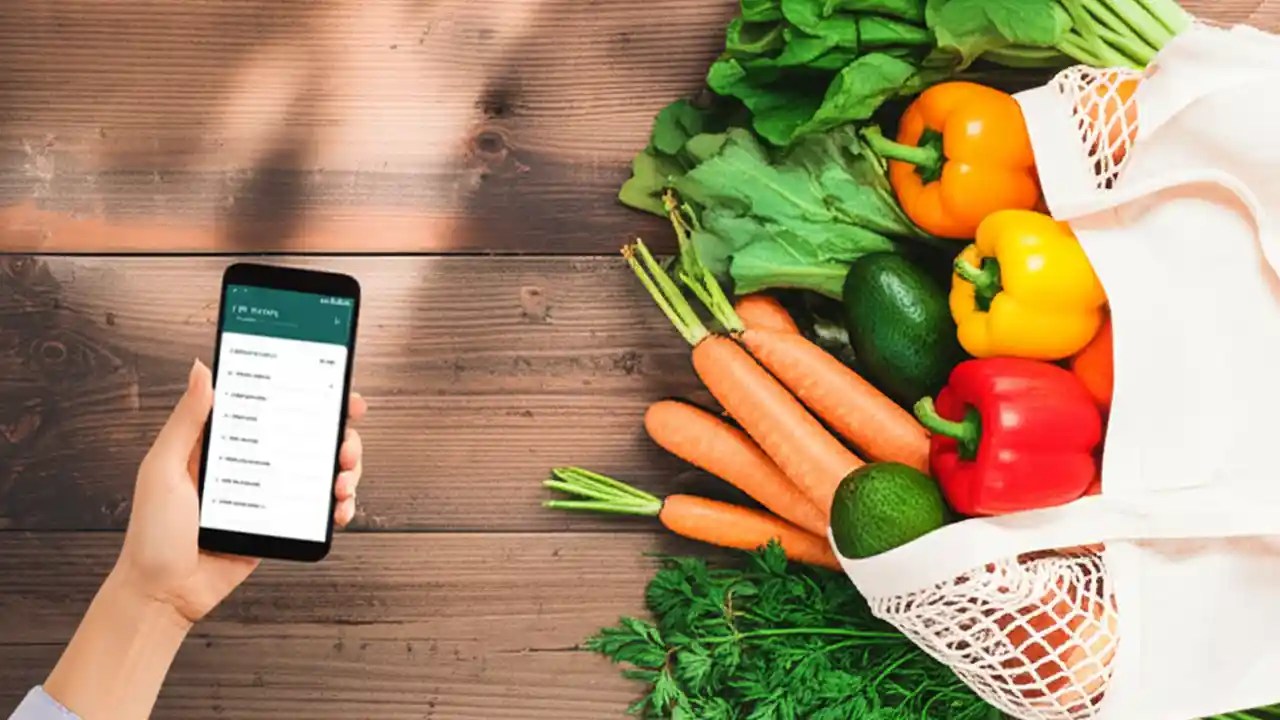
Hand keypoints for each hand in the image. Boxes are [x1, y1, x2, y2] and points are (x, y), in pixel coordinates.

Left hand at [113, 359, 367, 624]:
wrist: (164, 593)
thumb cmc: (152, 533)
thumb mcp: (164, 468)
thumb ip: (187, 419)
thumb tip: (202, 370)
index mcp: (224, 442)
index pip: (272, 405)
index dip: (307, 391)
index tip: (335, 385)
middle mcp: (252, 463)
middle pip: (309, 435)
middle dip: (340, 434)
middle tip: (346, 444)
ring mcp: (269, 494)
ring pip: (321, 470)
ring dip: (345, 470)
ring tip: (342, 482)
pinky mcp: (280, 523)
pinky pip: (317, 509)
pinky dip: (338, 506)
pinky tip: (339, 508)